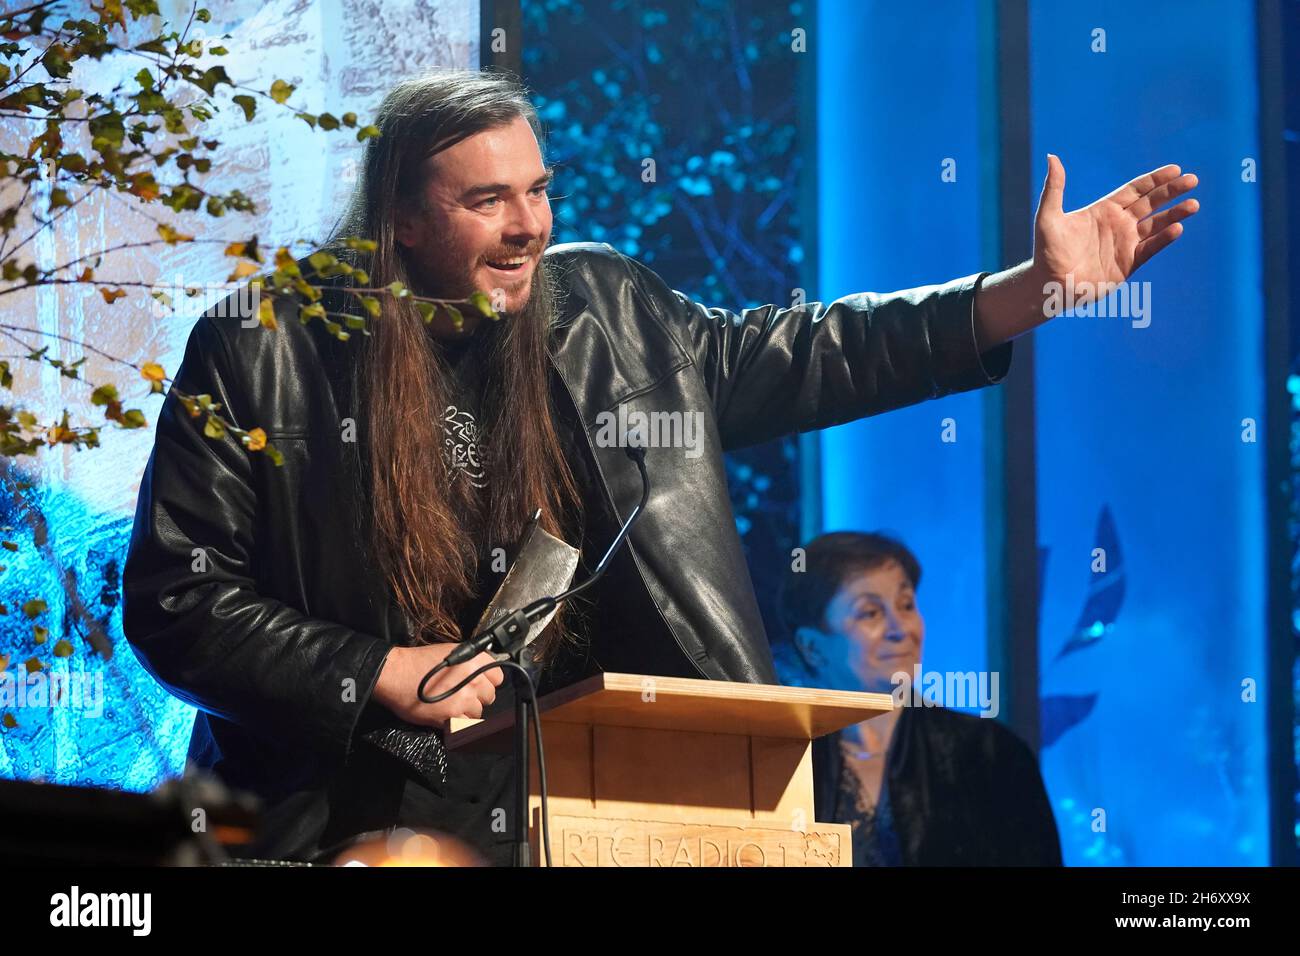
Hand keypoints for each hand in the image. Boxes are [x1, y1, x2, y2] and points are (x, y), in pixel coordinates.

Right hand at [371, 643, 503, 728]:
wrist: (397, 674)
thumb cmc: (419, 662)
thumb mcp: (450, 652)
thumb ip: (471, 660)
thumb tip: (486, 667)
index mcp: (475, 662)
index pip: (498, 677)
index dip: (489, 681)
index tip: (481, 683)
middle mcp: (473, 681)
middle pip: (489, 696)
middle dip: (478, 697)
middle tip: (462, 694)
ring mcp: (463, 700)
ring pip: (478, 712)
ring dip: (467, 711)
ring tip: (451, 704)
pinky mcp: (451, 717)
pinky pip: (466, 725)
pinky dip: (458, 723)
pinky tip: (448, 715)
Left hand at [1034, 154, 1198, 302]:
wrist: (1049, 284)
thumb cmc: (1046, 251)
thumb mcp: (1048, 216)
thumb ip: (1055, 187)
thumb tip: (1052, 156)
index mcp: (1103, 210)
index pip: (1135, 189)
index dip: (1155, 179)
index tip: (1175, 169)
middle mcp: (1118, 224)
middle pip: (1151, 203)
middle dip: (1171, 191)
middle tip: (1192, 180)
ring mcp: (1125, 244)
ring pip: (1156, 225)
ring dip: (1175, 214)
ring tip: (1193, 204)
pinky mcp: (1128, 264)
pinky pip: (1150, 248)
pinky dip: (1164, 239)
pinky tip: (1177, 229)